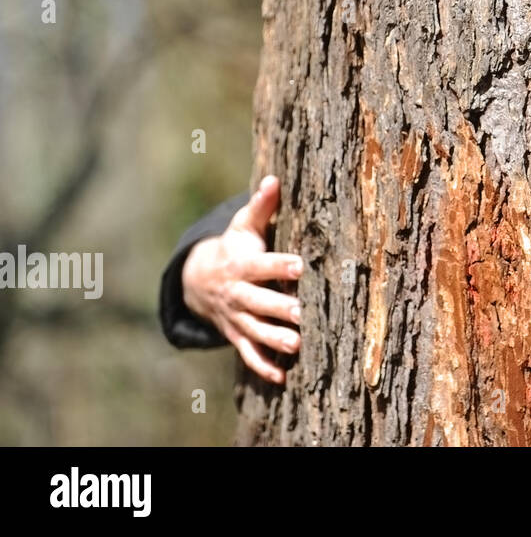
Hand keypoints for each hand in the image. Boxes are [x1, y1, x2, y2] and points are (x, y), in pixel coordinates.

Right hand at [181, 175, 302, 382]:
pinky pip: (248, 353)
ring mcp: (236, 317)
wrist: (198, 278)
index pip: (263, 265)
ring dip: (275, 339)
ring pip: (256, 330)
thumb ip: (261, 206)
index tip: (301, 265)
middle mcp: (238, 293)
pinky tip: (281, 378)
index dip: (280, 265)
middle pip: (260, 301)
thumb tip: (274, 180)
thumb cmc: (233, 246)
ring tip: (297, 346)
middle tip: (303, 313)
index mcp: (241, 265)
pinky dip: (262, 366)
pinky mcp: (237, 334)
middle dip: (280, 308)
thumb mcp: (242, 226)